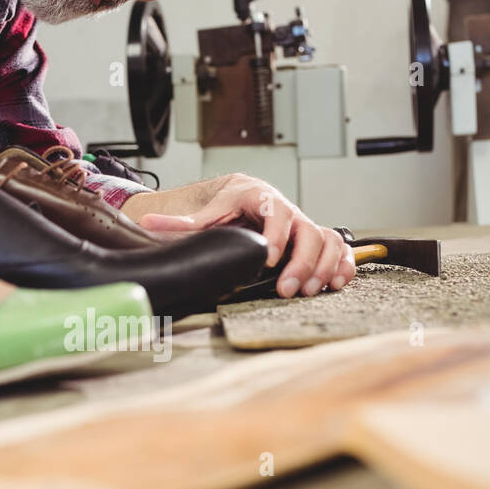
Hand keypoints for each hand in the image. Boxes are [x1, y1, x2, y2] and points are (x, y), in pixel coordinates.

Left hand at [137, 174, 355, 297]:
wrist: (246, 196)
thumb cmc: (229, 206)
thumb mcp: (206, 212)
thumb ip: (181, 222)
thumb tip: (147, 224)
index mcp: (262, 199)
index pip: (276, 213)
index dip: (275, 236)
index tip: (267, 259)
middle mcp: (289, 211)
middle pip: (307, 232)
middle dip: (300, 263)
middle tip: (286, 289)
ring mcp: (305, 225)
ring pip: (327, 241)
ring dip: (323, 267)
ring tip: (309, 291)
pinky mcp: (316, 239)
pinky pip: (339, 248)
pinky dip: (342, 265)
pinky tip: (336, 283)